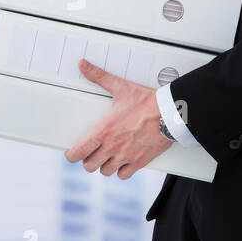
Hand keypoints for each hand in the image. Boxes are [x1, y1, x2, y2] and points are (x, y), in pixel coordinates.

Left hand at [64, 60, 171, 179]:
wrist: (170, 113)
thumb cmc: (146, 101)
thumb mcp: (120, 87)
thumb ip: (99, 76)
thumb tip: (84, 65)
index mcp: (104, 131)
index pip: (78, 152)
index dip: (72, 155)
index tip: (72, 153)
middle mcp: (112, 147)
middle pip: (90, 166)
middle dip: (88, 160)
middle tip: (92, 152)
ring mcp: (126, 156)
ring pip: (105, 172)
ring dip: (104, 166)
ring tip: (107, 157)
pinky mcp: (139, 162)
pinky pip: (123, 175)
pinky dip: (121, 171)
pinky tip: (122, 162)